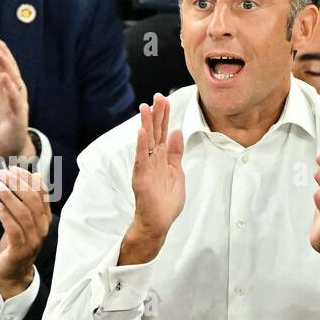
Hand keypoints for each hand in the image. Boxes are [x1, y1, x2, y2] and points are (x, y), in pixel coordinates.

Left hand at [0, 31, 34, 159]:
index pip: (3, 61)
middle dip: (2, 51)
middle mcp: (13, 90)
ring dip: (7, 66)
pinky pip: (16, 101)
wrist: (5, 146)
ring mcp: (17, 102)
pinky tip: (4, 78)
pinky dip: (11, 89)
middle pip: (10, 67)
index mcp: (5, 84)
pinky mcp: (18, 116)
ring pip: (15, 81)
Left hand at [0, 165, 51, 298]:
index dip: (31, 180)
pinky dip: (7, 217)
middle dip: (18, 185)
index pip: (42, 196)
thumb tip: (32, 176)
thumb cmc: (16, 243)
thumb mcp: (23, 221)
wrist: (13, 274)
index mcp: (44, 220)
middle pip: (33, 202)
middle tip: (3, 173)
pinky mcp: (19, 251)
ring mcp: (32, 241)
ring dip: (10, 197)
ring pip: (24, 214)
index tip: (17, 168)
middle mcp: (42, 229)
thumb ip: (26, 202)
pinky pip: (15, 231)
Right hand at [123, 94, 185, 258]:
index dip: (164, 117)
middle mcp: (152, 159)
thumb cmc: (166, 200)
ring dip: (146, 124)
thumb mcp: (177, 172)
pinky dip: (141, 145)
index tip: (164, 100)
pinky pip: (141, 158)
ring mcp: (146, 167)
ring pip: (146, 141)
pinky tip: (142, 132)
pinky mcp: (141, 177)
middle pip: (154, 132)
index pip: (162, 132)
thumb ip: (176, 153)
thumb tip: (178, 132)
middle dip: (156, 115)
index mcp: (162, 157)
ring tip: (145, 107)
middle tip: (158, 97)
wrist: (159, 222)